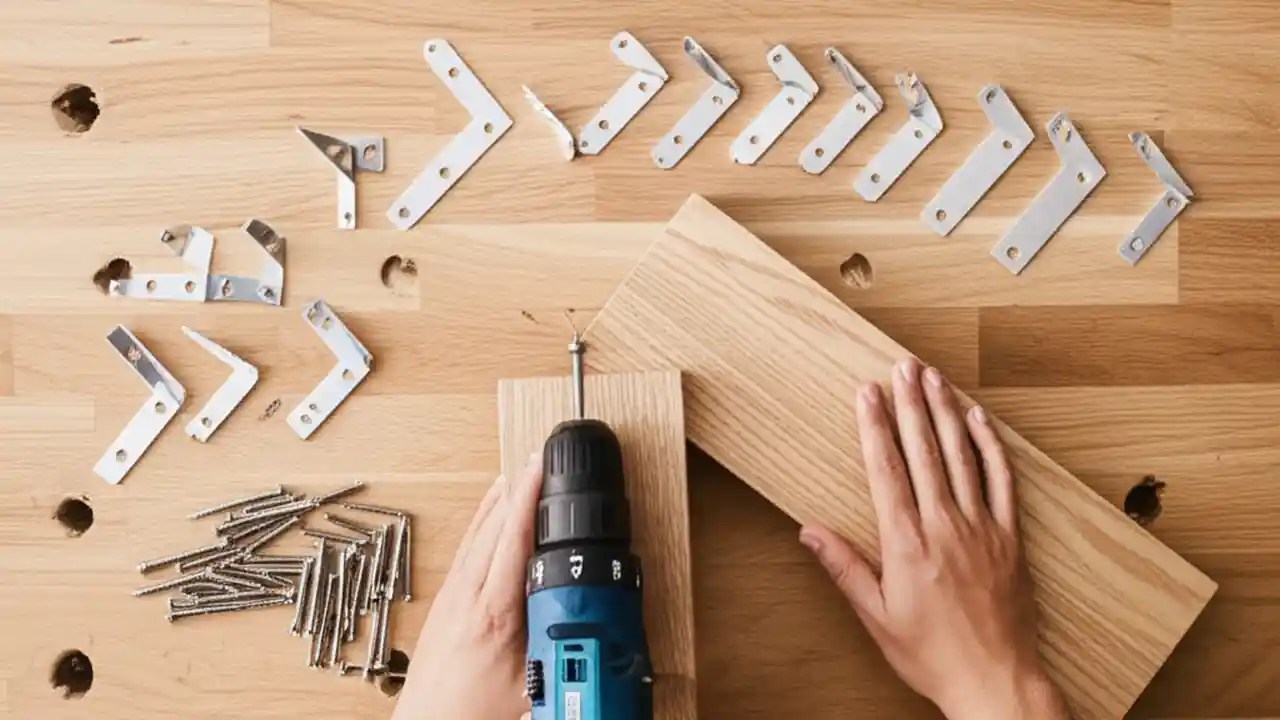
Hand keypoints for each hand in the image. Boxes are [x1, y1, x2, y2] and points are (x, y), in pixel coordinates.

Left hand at [393, 454, 543, 719]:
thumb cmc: (471, 714)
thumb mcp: (530, 683)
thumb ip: (555, 644)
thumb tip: (586, 620)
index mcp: (493, 612)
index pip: (513, 539)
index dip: (528, 498)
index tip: (540, 468)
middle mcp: (467, 596)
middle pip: (493, 528)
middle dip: (517, 489)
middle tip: (536, 458)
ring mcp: (452, 597)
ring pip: (476, 535)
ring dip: (497, 503)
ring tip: (516, 475)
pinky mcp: (445, 603)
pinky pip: (465, 549)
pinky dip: (481, 524)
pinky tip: (488, 517)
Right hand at [800, 359, 1069, 719]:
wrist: (995, 681)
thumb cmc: (932, 654)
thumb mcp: (875, 617)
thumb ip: (844, 568)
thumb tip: (809, 531)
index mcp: (907, 543)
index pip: (887, 469)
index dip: (875, 426)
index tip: (867, 393)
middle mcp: (945, 525)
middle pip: (924, 450)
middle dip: (910, 403)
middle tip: (901, 367)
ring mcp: (982, 527)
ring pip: (962, 456)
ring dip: (946, 412)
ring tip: (933, 378)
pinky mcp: (1009, 537)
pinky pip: (1002, 480)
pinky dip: (991, 446)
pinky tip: (979, 420)